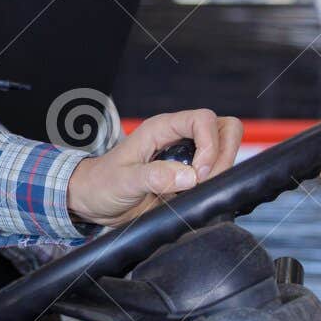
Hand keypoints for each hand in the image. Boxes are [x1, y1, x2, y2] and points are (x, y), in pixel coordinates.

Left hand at [66, 109, 243, 227]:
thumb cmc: (102, 183)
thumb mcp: (123, 181)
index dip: (210, 144)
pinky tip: (196, 195)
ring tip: (199, 190)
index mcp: (161, 129)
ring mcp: (187, 155)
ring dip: (222, 170)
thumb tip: (189, 176)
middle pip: (224, 128)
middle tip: (205, 181)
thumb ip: (153, 177)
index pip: (203, 119)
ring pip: (225, 148)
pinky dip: (216, 182)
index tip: (199, 174)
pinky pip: (217, 171)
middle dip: (223, 156)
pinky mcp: (191, 173)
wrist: (95, 200)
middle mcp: (178, 137)